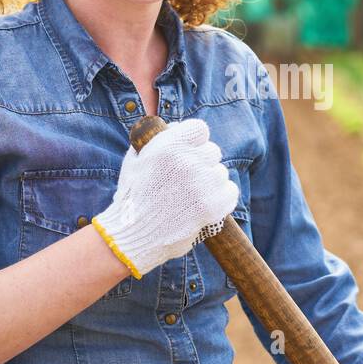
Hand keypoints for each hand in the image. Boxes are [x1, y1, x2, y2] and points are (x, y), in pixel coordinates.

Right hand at [91, 118, 238, 279]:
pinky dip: (222, 199)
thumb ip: (156, 140)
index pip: (200, 129)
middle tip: (189, 179)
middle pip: (213, 151)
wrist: (131, 236)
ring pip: (221, 173)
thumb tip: (177, 127)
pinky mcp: (212, 206)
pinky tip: (206, 205)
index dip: (196, 140)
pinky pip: (230, 192)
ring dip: (211, 183)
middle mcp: (186, 161)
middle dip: (203, 163)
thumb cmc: (132, 198)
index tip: (191, 151)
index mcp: (167, 146)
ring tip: (192, 196)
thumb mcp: (135, 160)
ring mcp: (201, 184)